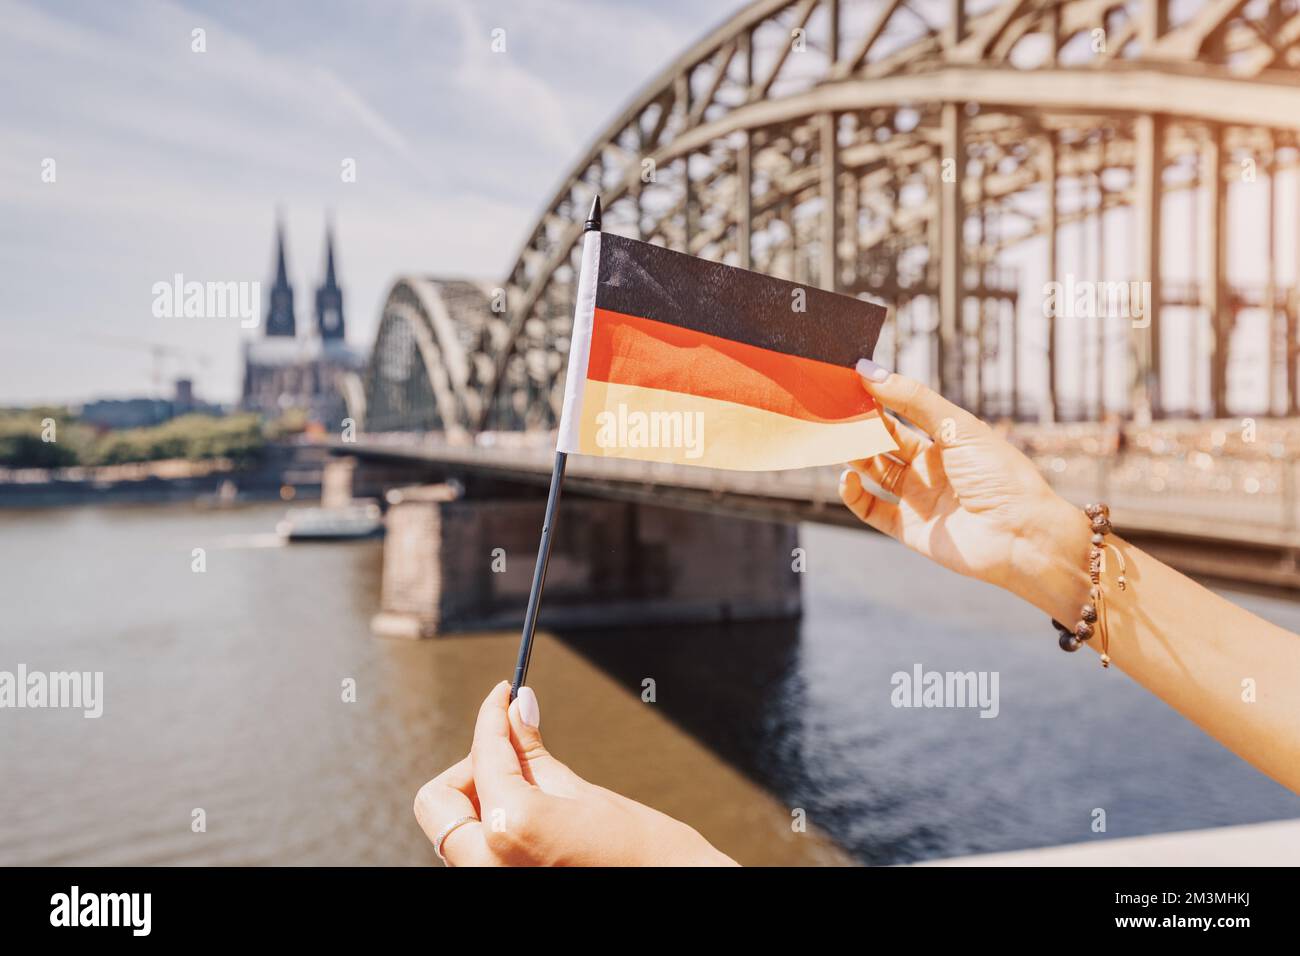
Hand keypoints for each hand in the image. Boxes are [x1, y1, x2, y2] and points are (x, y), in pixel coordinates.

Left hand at [414, 681, 736, 865]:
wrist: (674, 892)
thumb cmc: (642, 851)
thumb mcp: (583, 792)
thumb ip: (533, 752)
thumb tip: (516, 707)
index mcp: (510, 828)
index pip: (485, 754)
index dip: (493, 716)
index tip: (503, 694)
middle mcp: (487, 865)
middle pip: (439, 800)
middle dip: (470, 769)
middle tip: (513, 753)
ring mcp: (491, 883)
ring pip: (454, 828)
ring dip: (480, 797)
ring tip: (530, 785)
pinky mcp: (502, 888)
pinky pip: (475, 850)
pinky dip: (492, 822)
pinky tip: (531, 810)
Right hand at [838, 359, 1090, 623]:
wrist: (1021, 534)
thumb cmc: (1000, 475)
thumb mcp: (958, 427)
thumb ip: (914, 400)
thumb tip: (870, 372)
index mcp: (947, 440)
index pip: (903, 414)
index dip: (878, 400)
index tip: (850, 385)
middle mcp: (930, 468)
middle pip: (884, 443)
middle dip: (860, 428)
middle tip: (834, 412)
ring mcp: (918, 499)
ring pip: (874, 472)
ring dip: (853, 457)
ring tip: (834, 441)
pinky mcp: (909, 529)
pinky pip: (871, 509)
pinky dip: (854, 494)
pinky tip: (847, 477)